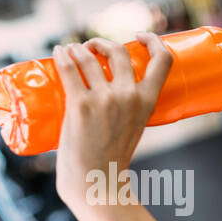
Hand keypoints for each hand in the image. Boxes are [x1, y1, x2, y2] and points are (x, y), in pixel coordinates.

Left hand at [52, 34, 172, 210]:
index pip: (163, 60)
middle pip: (118, 51)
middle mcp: (128, 96)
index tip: (140, 36)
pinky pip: (69, 69)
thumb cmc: (110, 161)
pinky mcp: (79, 105)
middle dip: (103, 43)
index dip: (153, 40)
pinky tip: (58, 52)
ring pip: (90, 57)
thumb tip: (106, 94)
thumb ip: (127, 109)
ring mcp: (103, 99)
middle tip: (90, 48)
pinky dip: (62, 56)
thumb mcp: (133, 129)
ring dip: (78, 47)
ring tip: (70, 50)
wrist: (95, 184)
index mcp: (147, 102)